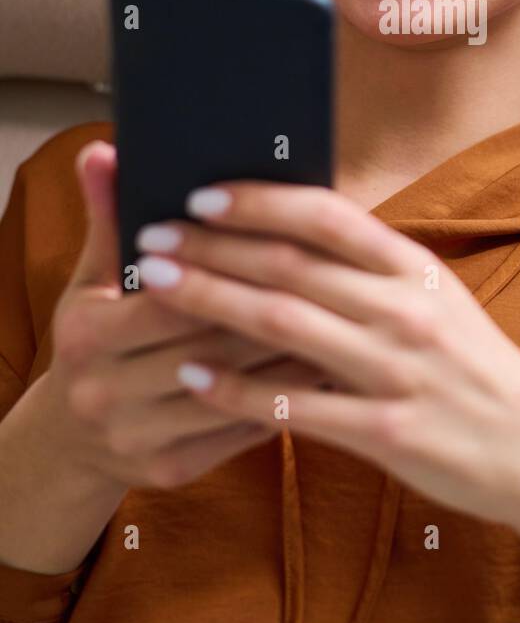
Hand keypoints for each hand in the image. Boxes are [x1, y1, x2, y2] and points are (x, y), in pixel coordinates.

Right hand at [48, 142, 327, 490]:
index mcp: (85, 334)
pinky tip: (327, 372)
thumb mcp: (93, 280)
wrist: (72, 440)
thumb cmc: (98, 340)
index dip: (225, 271)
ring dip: (290, 358)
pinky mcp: (169, 472)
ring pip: (232, 392)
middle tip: (336, 283)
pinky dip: (286, 400)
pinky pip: (239, 435)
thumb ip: (109, 217)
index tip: (284, 243)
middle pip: (206, 345)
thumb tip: (106, 150)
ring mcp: (135, 438)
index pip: (168, 298)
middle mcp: (102, 391)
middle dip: (272, 313)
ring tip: (345, 323)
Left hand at [135, 180, 519, 531]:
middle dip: (213, 247)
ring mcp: (398, 371)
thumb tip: (293, 231)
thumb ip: (374, 269)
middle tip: (152, 238)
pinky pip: (297, 406)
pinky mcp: (389, 432)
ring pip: (285, 325)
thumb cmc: (476, 369)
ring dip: (211, 303)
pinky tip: (194, 378)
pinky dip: (239, 390)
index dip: (261, 201)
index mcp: (418, 269)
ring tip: (156, 288)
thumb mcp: (440, 301)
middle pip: (292, 266)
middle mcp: (407, 311)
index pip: (329, 217)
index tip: (202, 194)